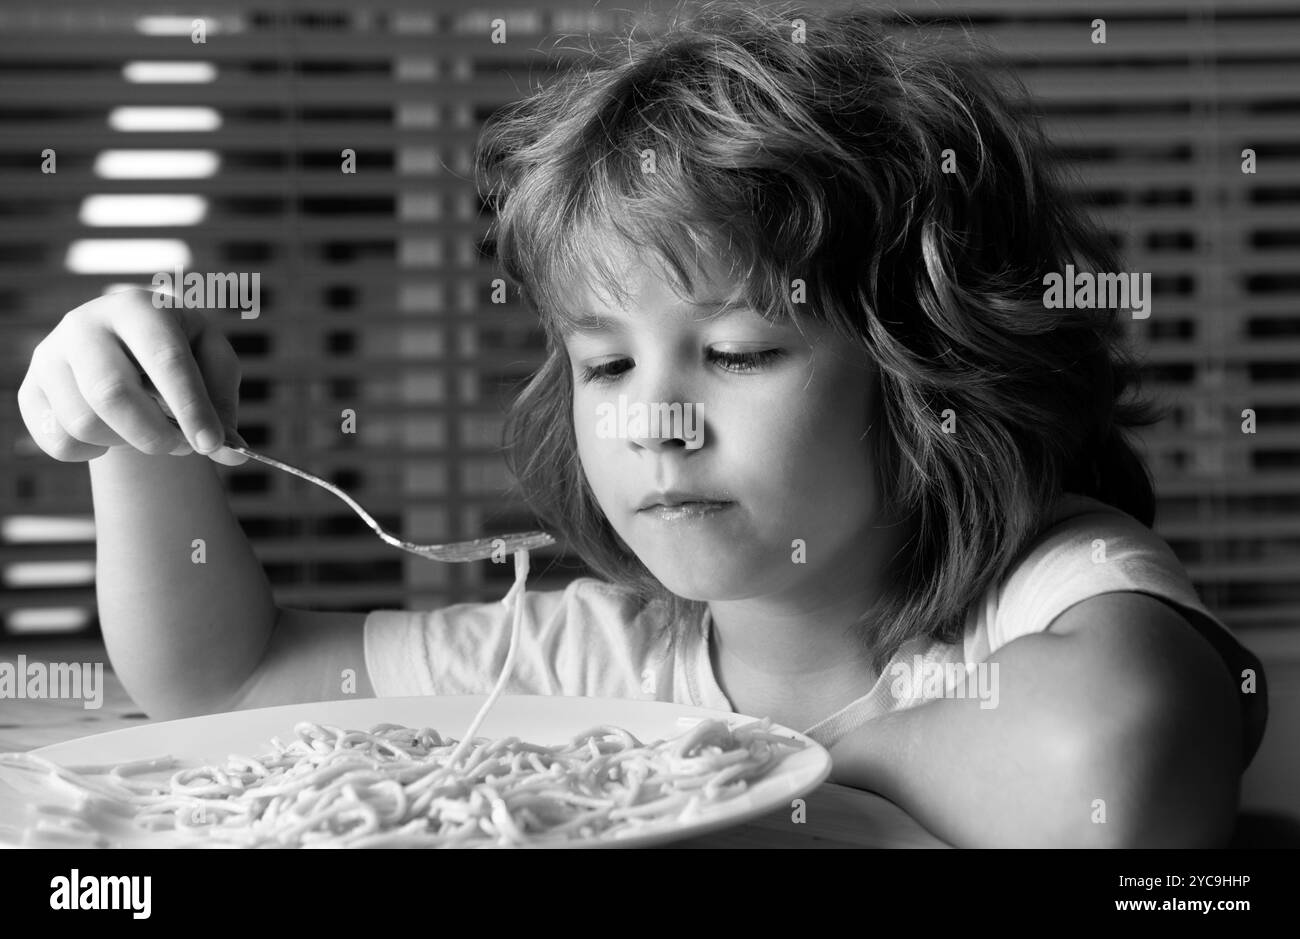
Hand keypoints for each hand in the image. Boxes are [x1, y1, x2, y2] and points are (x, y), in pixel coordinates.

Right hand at [16, 288, 247, 465]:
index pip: (165, 359)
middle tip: (182, 447)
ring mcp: (50, 355)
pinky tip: (111, 432)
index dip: (190, 407)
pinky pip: (59, 443)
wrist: (127, 348)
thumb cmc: (180, 353)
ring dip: (127, 444)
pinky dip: (92, 453)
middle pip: (112, 394)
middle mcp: (85, 324)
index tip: (211, 445)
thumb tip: (232, 452)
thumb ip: (223, 404)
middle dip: (154, 435)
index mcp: (139, 307)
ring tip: (148, 429)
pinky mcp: (31, 390)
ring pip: (84, 424)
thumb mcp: (212, 364)